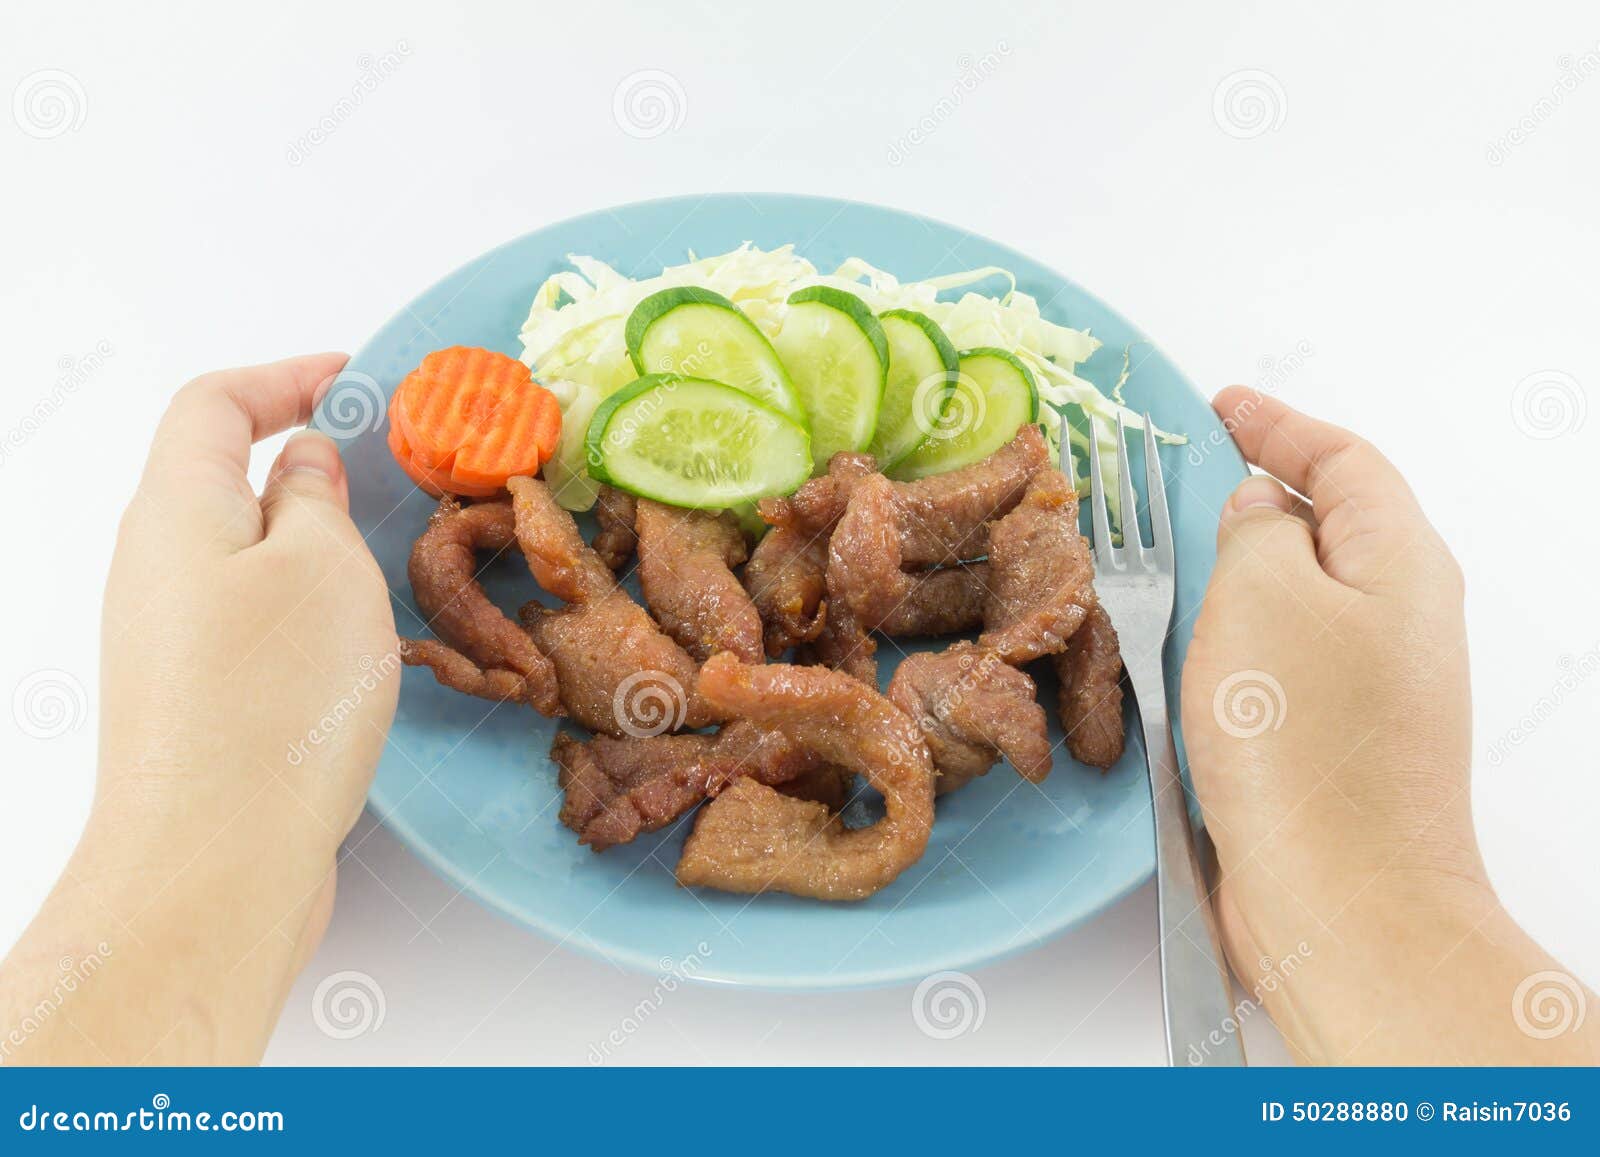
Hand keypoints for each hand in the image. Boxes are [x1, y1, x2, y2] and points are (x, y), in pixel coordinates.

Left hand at [0, 354, 397, 1063]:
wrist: (212, 863)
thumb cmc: (274, 701)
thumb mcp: (323, 567)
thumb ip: (314, 497)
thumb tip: (301, 466)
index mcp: (175, 510)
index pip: (212, 404)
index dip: (282, 377)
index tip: (351, 381)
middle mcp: (154, 567)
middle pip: (219, 478)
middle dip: (302, 463)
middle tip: (385, 472)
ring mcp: (167, 639)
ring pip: (242, 555)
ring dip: (311, 543)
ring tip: (382, 562)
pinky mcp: (192, 699)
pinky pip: (249, 618)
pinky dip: (303, 604)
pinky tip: (354, 645)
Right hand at [1181, 388, 1597, 1063]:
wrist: (1339, 900)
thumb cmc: (1303, 744)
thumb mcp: (1264, 592)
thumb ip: (1255, 526)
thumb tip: (1257, 512)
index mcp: (1400, 562)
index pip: (1344, 458)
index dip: (1278, 424)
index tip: (1221, 406)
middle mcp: (1398, 618)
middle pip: (1327, 524)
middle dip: (1252, 494)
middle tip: (1176, 480)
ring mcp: (1369, 684)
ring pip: (1295, 597)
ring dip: (1230, 576)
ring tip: (1161, 564)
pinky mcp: (1331, 741)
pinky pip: (1278, 661)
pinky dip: (1228, 641)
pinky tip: (1178, 656)